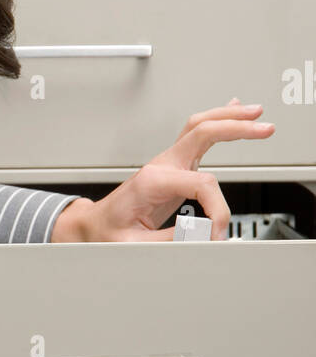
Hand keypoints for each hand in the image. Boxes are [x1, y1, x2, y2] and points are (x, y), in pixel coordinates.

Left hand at [52, 99, 275, 242]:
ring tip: (255, 113)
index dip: (218, 210)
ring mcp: (167, 164)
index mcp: (152, 181)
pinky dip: (216, 123)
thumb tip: (201, 237)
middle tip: (263, 128)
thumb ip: (169, 241)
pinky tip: (231, 112)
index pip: (202, 185)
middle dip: (234, 128)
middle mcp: (161, 166)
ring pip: (199, 128)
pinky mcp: (174, 169)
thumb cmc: (108, 232)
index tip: (217, 233)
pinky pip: (196, 137)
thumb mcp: (133, 244)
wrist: (94, 225)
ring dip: (228, 117)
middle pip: (201, 132)